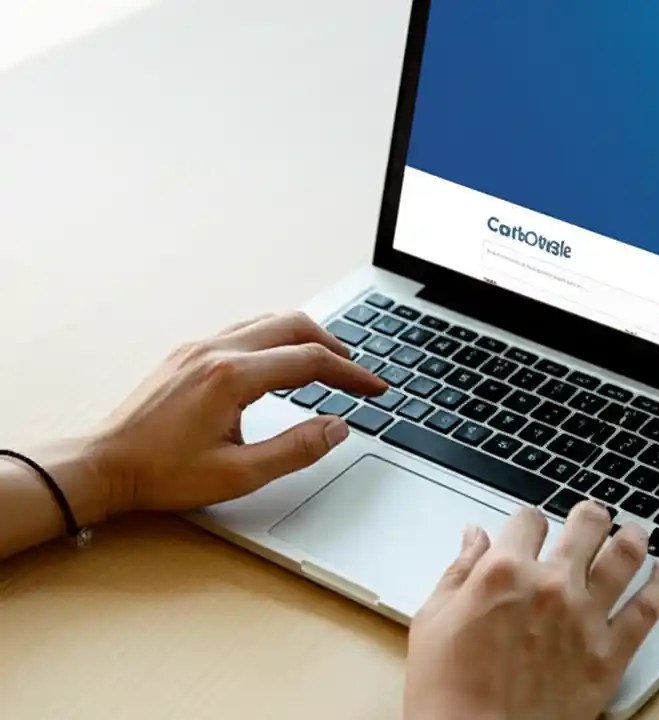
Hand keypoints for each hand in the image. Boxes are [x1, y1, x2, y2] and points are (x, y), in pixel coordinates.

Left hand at [93, 312, 386, 514]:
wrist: (102, 466)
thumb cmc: (161, 474)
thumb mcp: (239, 474)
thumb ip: (296, 449)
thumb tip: (337, 428)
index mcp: (231, 377)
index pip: (310, 361)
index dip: (352, 374)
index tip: (375, 388)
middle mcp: (216, 350)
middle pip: (294, 326)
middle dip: (334, 347)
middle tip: (356, 373)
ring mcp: (198, 347)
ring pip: (268, 322)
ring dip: (304, 339)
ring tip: (327, 366)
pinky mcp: (187, 353)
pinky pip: (244, 330)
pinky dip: (276, 341)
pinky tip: (281, 365)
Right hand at [405, 504, 658, 719]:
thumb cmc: (446, 692)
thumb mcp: (433, 620)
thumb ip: (459, 570)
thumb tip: (474, 537)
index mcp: (503, 572)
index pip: (528, 520)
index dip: (529, 521)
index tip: (532, 529)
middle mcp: (550, 586)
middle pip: (586, 525)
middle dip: (589, 516)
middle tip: (592, 519)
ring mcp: (585, 617)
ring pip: (624, 556)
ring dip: (631, 538)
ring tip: (635, 533)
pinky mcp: (610, 654)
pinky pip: (647, 609)